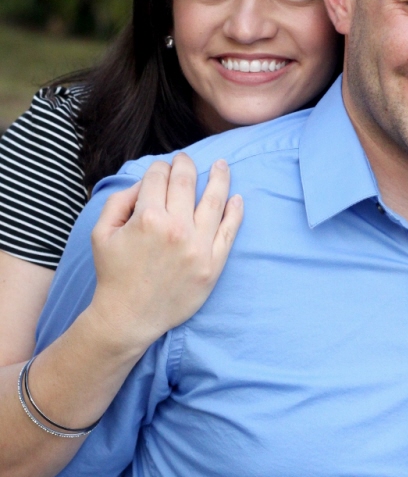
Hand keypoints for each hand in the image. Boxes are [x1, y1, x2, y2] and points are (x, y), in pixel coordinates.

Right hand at [88, 153, 242, 353]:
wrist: (129, 316)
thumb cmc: (114, 273)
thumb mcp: (102, 232)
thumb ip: (120, 200)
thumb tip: (145, 183)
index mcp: (147, 217)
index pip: (158, 177)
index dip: (159, 168)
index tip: (161, 169)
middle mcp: (176, 228)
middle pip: (186, 182)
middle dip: (185, 165)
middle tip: (186, 160)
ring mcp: (198, 247)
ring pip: (214, 201)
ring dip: (219, 177)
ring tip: (222, 165)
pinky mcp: (213, 265)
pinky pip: (229, 231)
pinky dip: (235, 211)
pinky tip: (236, 198)